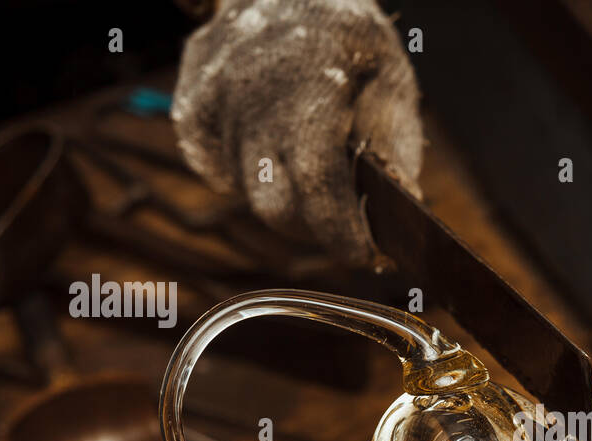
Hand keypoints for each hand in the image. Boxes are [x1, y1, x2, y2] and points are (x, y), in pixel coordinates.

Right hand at [171, 0, 422, 264]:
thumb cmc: (347, 36)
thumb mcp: (391, 80)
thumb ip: (396, 150)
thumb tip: (401, 218)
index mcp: (307, 85)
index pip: (318, 186)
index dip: (342, 233)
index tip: (365, 254)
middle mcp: (250, 95)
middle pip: (275, 206)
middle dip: (315, 228)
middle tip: (343, 223)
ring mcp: (212, 101)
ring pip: (248, 194)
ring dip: (285, 198)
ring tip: (311, 170)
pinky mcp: (191, 109)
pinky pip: (219, 173)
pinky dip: (249, 177)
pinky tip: (273, 152)